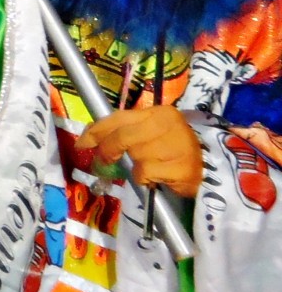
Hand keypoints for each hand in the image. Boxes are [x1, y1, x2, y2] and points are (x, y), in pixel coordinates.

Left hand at [76, 106, 202, 198]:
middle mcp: (168, 124)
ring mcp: (177, 145)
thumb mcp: (148, 134)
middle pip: (123, 137)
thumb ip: (123, 131)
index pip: (119, 117)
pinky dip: (145, 178)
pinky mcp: (182, 167)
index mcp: (158, 113)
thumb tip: (88, 137)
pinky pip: (146, 173)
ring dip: (135, 167)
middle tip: (104, 161)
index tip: (82, 143)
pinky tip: (157, 176)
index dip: (96, 131)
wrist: (209, 169)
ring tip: (149, 166)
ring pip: (135, 157)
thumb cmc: (171, 150)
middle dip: (108, 151)